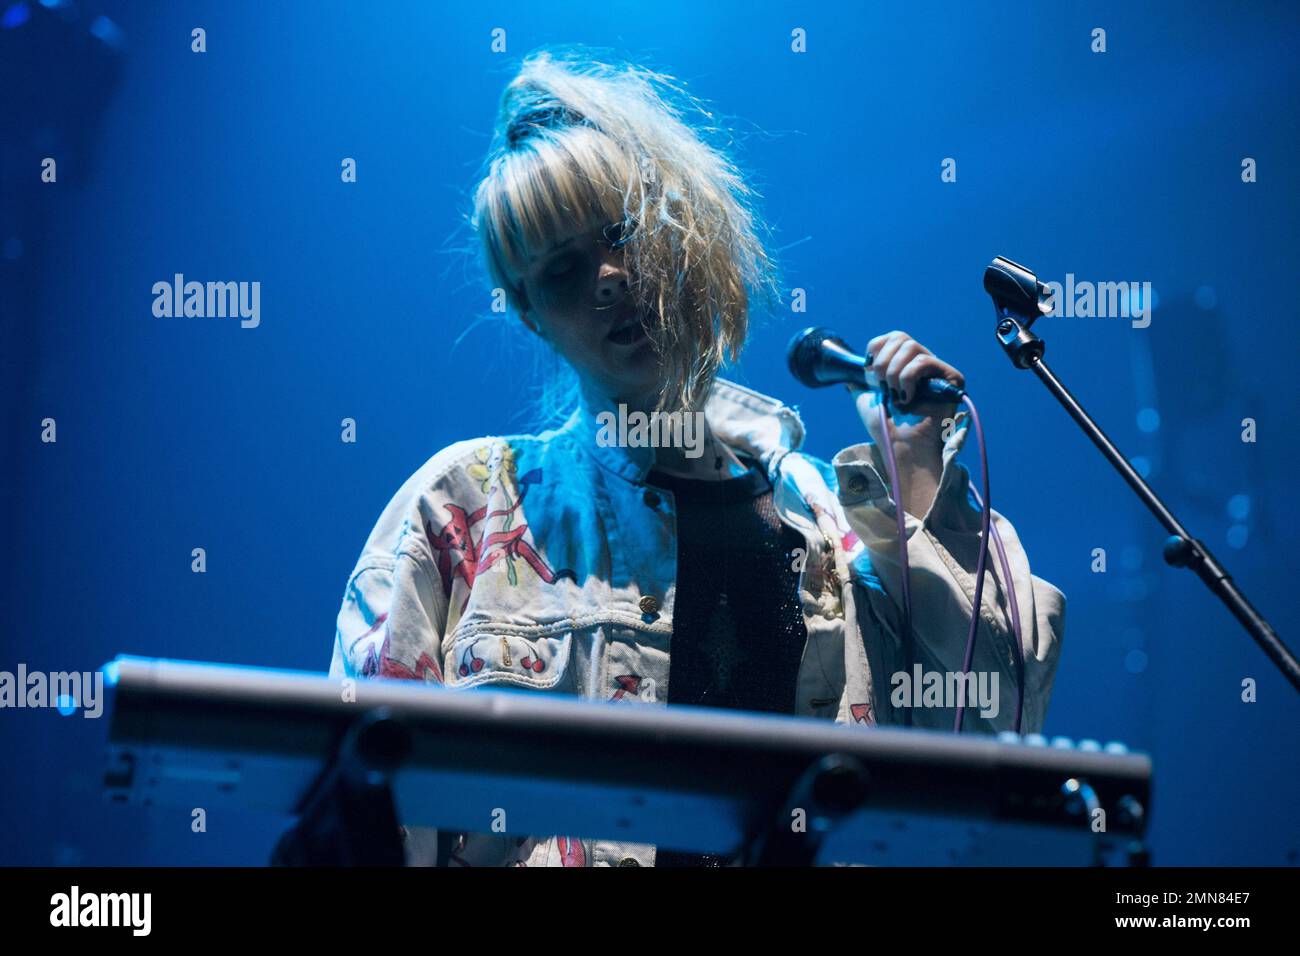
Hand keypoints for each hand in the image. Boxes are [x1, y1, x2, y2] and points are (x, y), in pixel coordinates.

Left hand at [853, 331, 964, 515]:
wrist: (899, 445)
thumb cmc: (885, 427)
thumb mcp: (866, 398)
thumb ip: (860, 382)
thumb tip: (852, 372)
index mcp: (905, 365)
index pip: (892, 337)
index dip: (876, 348)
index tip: (868, 371)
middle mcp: (924, 364)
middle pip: (901, 337)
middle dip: (883, 361)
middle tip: (881, 385)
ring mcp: (938, 370)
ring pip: (911, 347)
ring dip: (894, 372)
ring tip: (894, 395)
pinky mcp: (952, 378)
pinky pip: (923, 362)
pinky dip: (907, 380)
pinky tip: (907, 399)